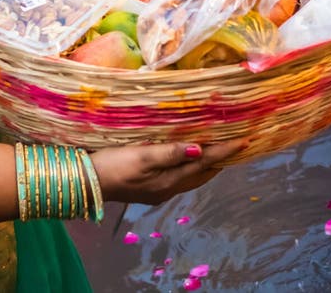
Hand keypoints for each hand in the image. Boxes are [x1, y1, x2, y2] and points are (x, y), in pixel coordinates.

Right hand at [91, 138, 245, 205]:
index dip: (225, 151)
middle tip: (237, 143)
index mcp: (169, 181)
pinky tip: (190, 156)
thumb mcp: (141, 156)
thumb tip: (199, 150)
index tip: (244, 140)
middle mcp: (168, 188)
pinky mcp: (150, 187)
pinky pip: (180, 176)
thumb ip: (170, 153)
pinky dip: (191, 165)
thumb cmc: (112, 165)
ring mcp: (159, 190)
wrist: (85, 183)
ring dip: (207, 163)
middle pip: (203, 173)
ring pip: (192, 176)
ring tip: (220, 149)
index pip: (205, 163)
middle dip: (221, 159)